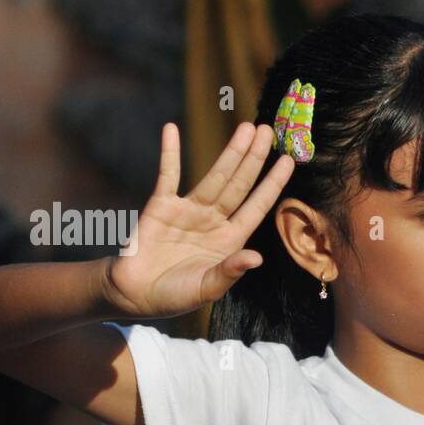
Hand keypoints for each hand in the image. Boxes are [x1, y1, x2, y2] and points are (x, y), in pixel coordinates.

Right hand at [102, 122, 295, 319]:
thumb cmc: (175, 295)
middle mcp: (213, 220)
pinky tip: (171, 129)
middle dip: (254, 158)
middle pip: (239, 184)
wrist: (135, 296)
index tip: (288, 161)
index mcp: (230, 239)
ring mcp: (188, 210)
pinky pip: (166, 175)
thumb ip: (230, 272)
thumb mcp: (207, 289)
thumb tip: (257, 257)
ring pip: (213, 176)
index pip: (256, 206)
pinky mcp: (160, 206)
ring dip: (229, 152)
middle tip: (269, 130)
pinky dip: (169, 153)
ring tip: (245, 128)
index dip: (272, 184)